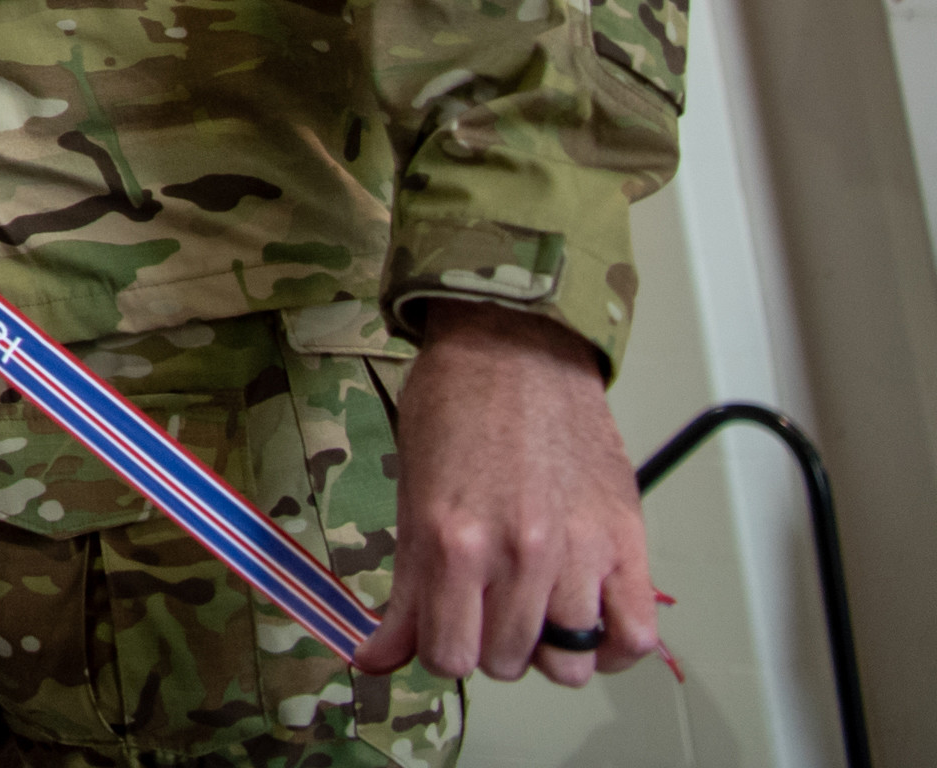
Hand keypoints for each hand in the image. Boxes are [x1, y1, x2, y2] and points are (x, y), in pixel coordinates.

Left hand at [353, 302, 657, 687]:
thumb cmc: (454, 406)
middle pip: (507, 664)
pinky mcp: (625, 540)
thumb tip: (372, 661)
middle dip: (491, 643)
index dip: (442, 650)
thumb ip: (404, 589)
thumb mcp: (410, 493)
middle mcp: (515, 553)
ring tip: (537, 605)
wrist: (516, 344)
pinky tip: (589, 619)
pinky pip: (635, 636)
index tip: (447, 627)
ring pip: (569, 663)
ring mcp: (576, 550)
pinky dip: (613, 645)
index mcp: (450, 540)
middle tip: (489, 602)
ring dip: (548, 646)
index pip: (448, 657)